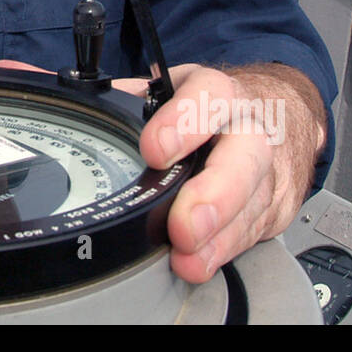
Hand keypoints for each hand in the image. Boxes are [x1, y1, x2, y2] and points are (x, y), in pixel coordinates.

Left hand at [139, 62, 325, 282]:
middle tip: (184, 224)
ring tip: (187, 255)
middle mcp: (248, 129)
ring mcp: (266, 170)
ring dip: (218, 236)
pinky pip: (253, 231)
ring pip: (252, 202)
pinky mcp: (274, 206)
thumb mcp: (173, 90)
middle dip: (214, 194)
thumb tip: (77, 98)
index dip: (184, 121)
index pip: (210, 96)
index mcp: (218, 93)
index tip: (153, 150)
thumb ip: (129, 98)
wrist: (274, 117)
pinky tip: (201, 261)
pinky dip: (224, 250)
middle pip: (244, 156)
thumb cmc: (211, 109)